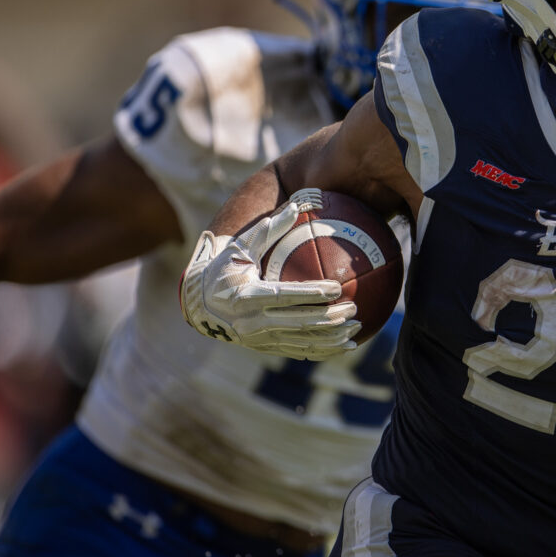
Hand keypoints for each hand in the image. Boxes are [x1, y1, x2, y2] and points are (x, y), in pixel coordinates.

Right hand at [179, 189, 360, 359]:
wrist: (197, 305)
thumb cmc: (223, 269)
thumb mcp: (241, 247)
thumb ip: (270, 229)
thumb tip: (297, 205)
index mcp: (247, 295)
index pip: (285, 295)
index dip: (311, 294)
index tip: (337, 288)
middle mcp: (254, 321)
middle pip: (299, 322)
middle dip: (330, 317)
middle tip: (354, 307)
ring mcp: (260, 339)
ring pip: (303, 341)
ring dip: (333, 337)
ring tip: (358, 328)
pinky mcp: (265, 348)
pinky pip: (300, 351)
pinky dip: (324, 350)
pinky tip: (346, 345)